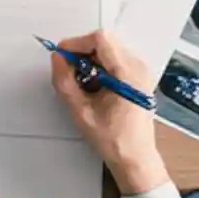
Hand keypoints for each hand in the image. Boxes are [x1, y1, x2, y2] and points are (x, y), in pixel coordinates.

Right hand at [50, 30, 170, 195]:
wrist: (135, 157)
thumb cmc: (114, 140)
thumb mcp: (80, 111)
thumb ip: (65, 82)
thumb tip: (57, 59)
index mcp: (128, 74)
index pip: (101, 40)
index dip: (76, 44)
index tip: (62, 56)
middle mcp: (139, 68)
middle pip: (105, 42)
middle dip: (82, 53)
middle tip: (69, 72)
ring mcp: (141, 71)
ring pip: (109, 50)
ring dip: (90, 61)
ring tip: (82, 85)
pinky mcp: (138, 77)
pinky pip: (115, 60)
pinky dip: (100, 68)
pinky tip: (94, 88)